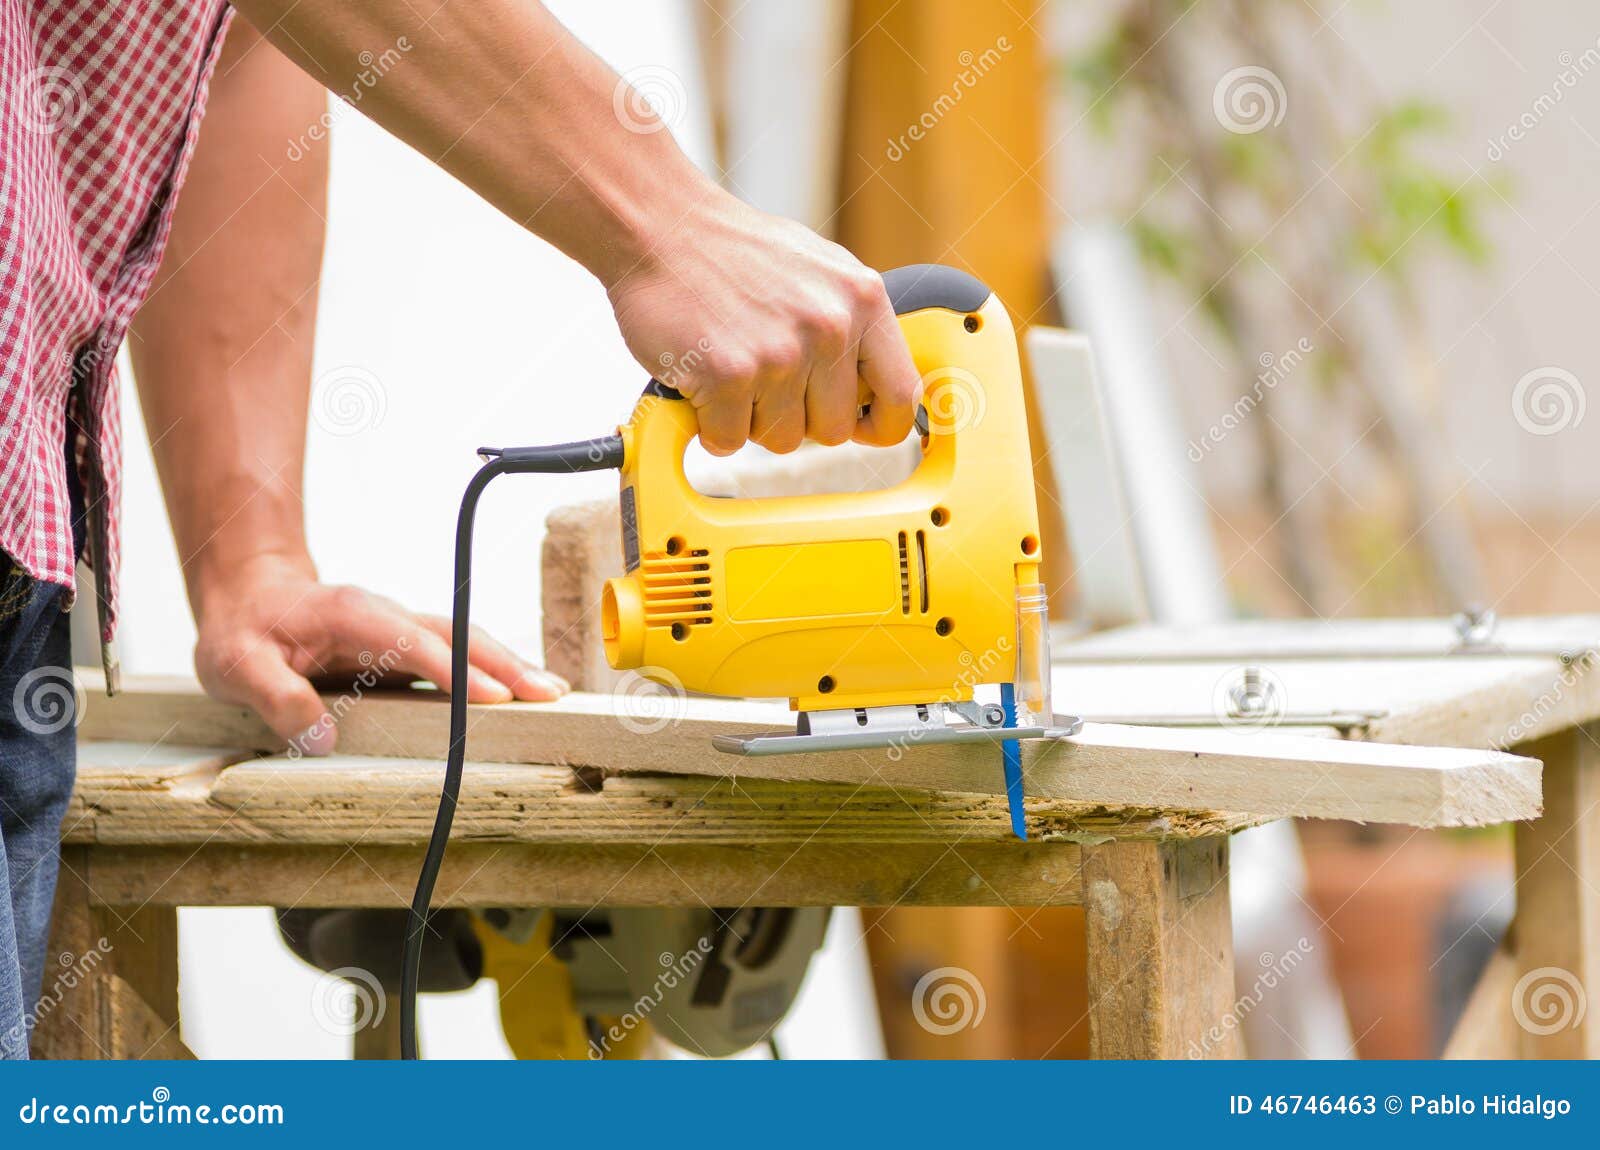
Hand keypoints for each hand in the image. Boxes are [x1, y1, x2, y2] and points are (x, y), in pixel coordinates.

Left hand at [191, 555, 566, 754]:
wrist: (250, 597)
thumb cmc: (243, 630)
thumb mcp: (236, 666)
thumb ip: (277, 698)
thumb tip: (322, 738)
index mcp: (351, 614)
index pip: (411, 641)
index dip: (453, 668)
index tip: (491, 696)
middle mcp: (386, 617)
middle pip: (456, 634)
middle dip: (504, 663)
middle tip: (548, 693)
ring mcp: (400, 632)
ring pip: (465, 642)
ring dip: (509, 666)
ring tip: (551, 693)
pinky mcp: (406, 651)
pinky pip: (456, 657)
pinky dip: (492, 673)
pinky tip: (520, 693)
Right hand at [607, 190, 920, 455]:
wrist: (661, 226)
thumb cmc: (733, 251)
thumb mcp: (820, 271)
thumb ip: (852, 324)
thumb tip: (876, 385)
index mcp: (862, 299)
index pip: (901, 395)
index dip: (879, 425)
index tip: (859, 428)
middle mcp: (829, 326)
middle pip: (834, 431)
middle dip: (798, 419)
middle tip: (766, 381)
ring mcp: (779, 353)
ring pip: (782, 441)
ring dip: (751, 420)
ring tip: (732, 368)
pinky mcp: (728, 375)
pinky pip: (729, 440)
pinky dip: (709, 423)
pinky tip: (702, 380)